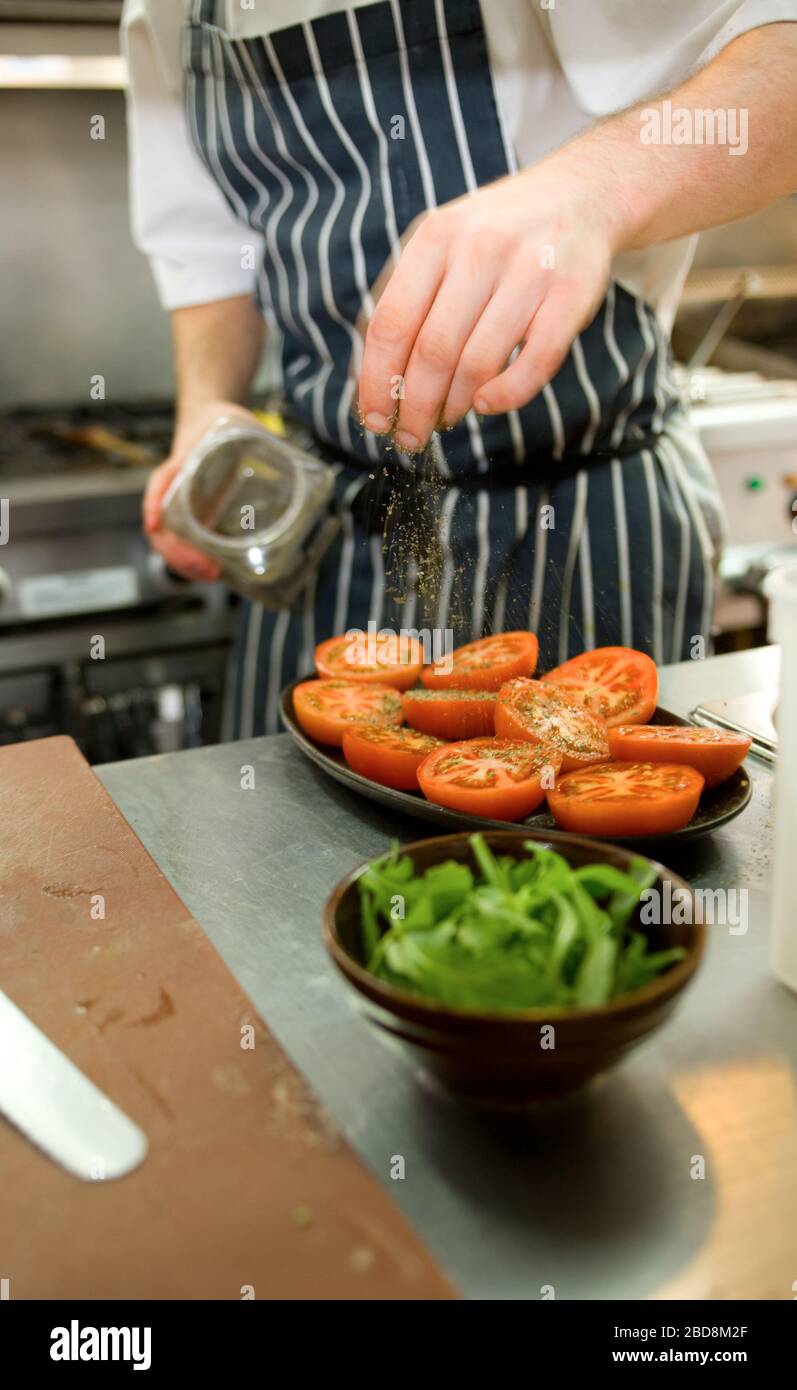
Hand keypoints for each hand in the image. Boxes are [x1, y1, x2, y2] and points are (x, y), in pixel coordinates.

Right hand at [143, 400, 258, 580]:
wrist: (208, 417)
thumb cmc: (219, 423)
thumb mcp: (237, 423)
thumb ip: (260, 437)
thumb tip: (293, 459)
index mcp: (181, 462)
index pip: (161, 483)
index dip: (155, 504)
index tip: (157, 524)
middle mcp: (175, 488)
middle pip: (161, 526)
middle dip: (179, 552)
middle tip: (208, 567)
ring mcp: (180, 505)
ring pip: (169, 541)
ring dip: (186, 563)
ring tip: (213, 575)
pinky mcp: (193, 517)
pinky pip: (184, 543)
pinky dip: (192, 561)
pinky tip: (212, 572)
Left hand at [356, 163, 619, 450]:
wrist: (580, 194)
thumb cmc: (498, 235)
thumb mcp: (444, 243)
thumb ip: (410, 297)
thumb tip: (375, 378)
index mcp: (437, 236)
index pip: (392, 323)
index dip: (377, 380)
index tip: (375, 418)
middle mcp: (481, 249)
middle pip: (433, 350)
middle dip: (414, 407)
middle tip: (410, 437)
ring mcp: (529, 272)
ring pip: (478, 362)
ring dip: (456, 404)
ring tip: (448, 418)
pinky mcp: (571, 297)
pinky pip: (535, 363)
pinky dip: (506, 395)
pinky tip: (486, 405)